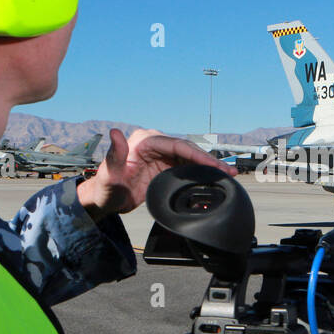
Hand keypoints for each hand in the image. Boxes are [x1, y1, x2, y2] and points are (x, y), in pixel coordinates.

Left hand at [77, 128, 232, 218]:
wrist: (104, 200)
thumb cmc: (106, 189)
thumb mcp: (109, 175)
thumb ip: (113, 155)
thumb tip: (114, 133)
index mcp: (144, 141)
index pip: (177, 145)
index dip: (198, 155)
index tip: (213, 165)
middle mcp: (154, 143)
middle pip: (188, 149)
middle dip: (209, 161)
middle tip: (228, 171)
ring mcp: (160, 153)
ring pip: (190, 157)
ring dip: (209, 165)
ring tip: (228, 174)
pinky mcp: (164, 164)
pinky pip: (186, 165)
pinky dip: (201, 170)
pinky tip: (215, 176)